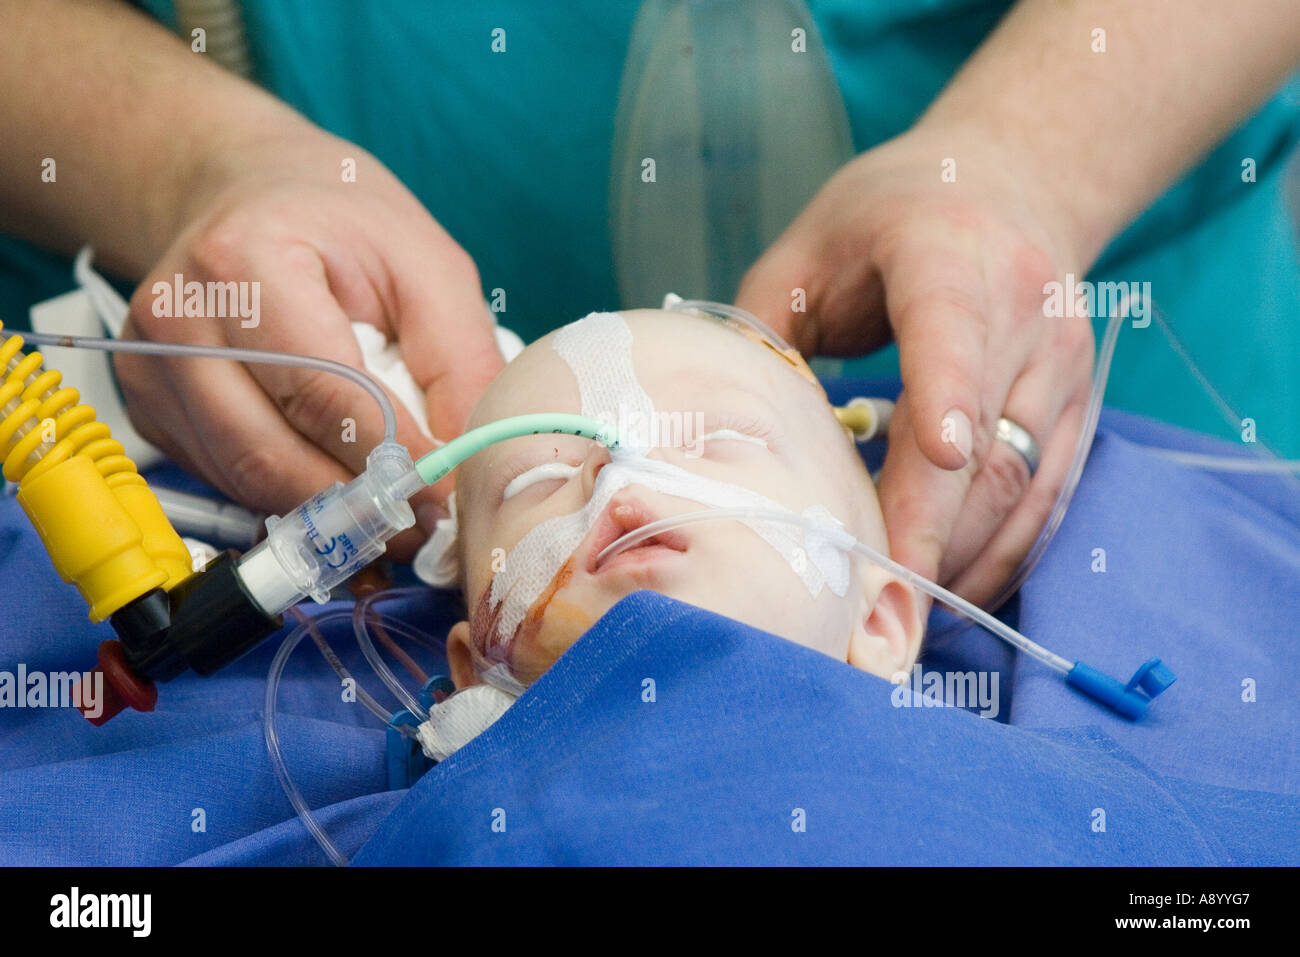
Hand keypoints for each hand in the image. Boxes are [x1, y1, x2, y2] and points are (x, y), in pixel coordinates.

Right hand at [116, 126, 503, 559]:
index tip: (447, 498)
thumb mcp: (427, 267)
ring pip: (246, 481)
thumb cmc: (345, 226)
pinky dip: (289, 501)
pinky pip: (228, 482)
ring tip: (391, 522)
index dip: (391, 459)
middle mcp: (177, 320)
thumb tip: (469, 467)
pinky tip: (338, 493)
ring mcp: (152, 370)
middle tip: (422, 530)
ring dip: (325, 518)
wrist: (253, 198)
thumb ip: (460, 363)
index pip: (322, 391)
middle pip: (270, 453)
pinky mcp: (152, 410)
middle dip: (356, 507)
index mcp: (243, 263)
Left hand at [736, 123, 1095, 609]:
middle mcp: (1022, 311)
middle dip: (931, 528)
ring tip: (904, 614)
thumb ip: (764, 325)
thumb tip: (728, 431)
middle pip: (985, 437)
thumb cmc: (886, 217)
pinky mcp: (1077, 405)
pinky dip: (1002, 553)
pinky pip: (1047, 496)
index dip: (943, 395)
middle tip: (879, 601)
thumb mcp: (807, 245)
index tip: (933, 459)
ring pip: (1021, 480)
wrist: (1011, 180)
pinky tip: (953, 591)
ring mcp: (1061, 363)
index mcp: (946, 256)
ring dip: (963, 556)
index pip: (949, 329)